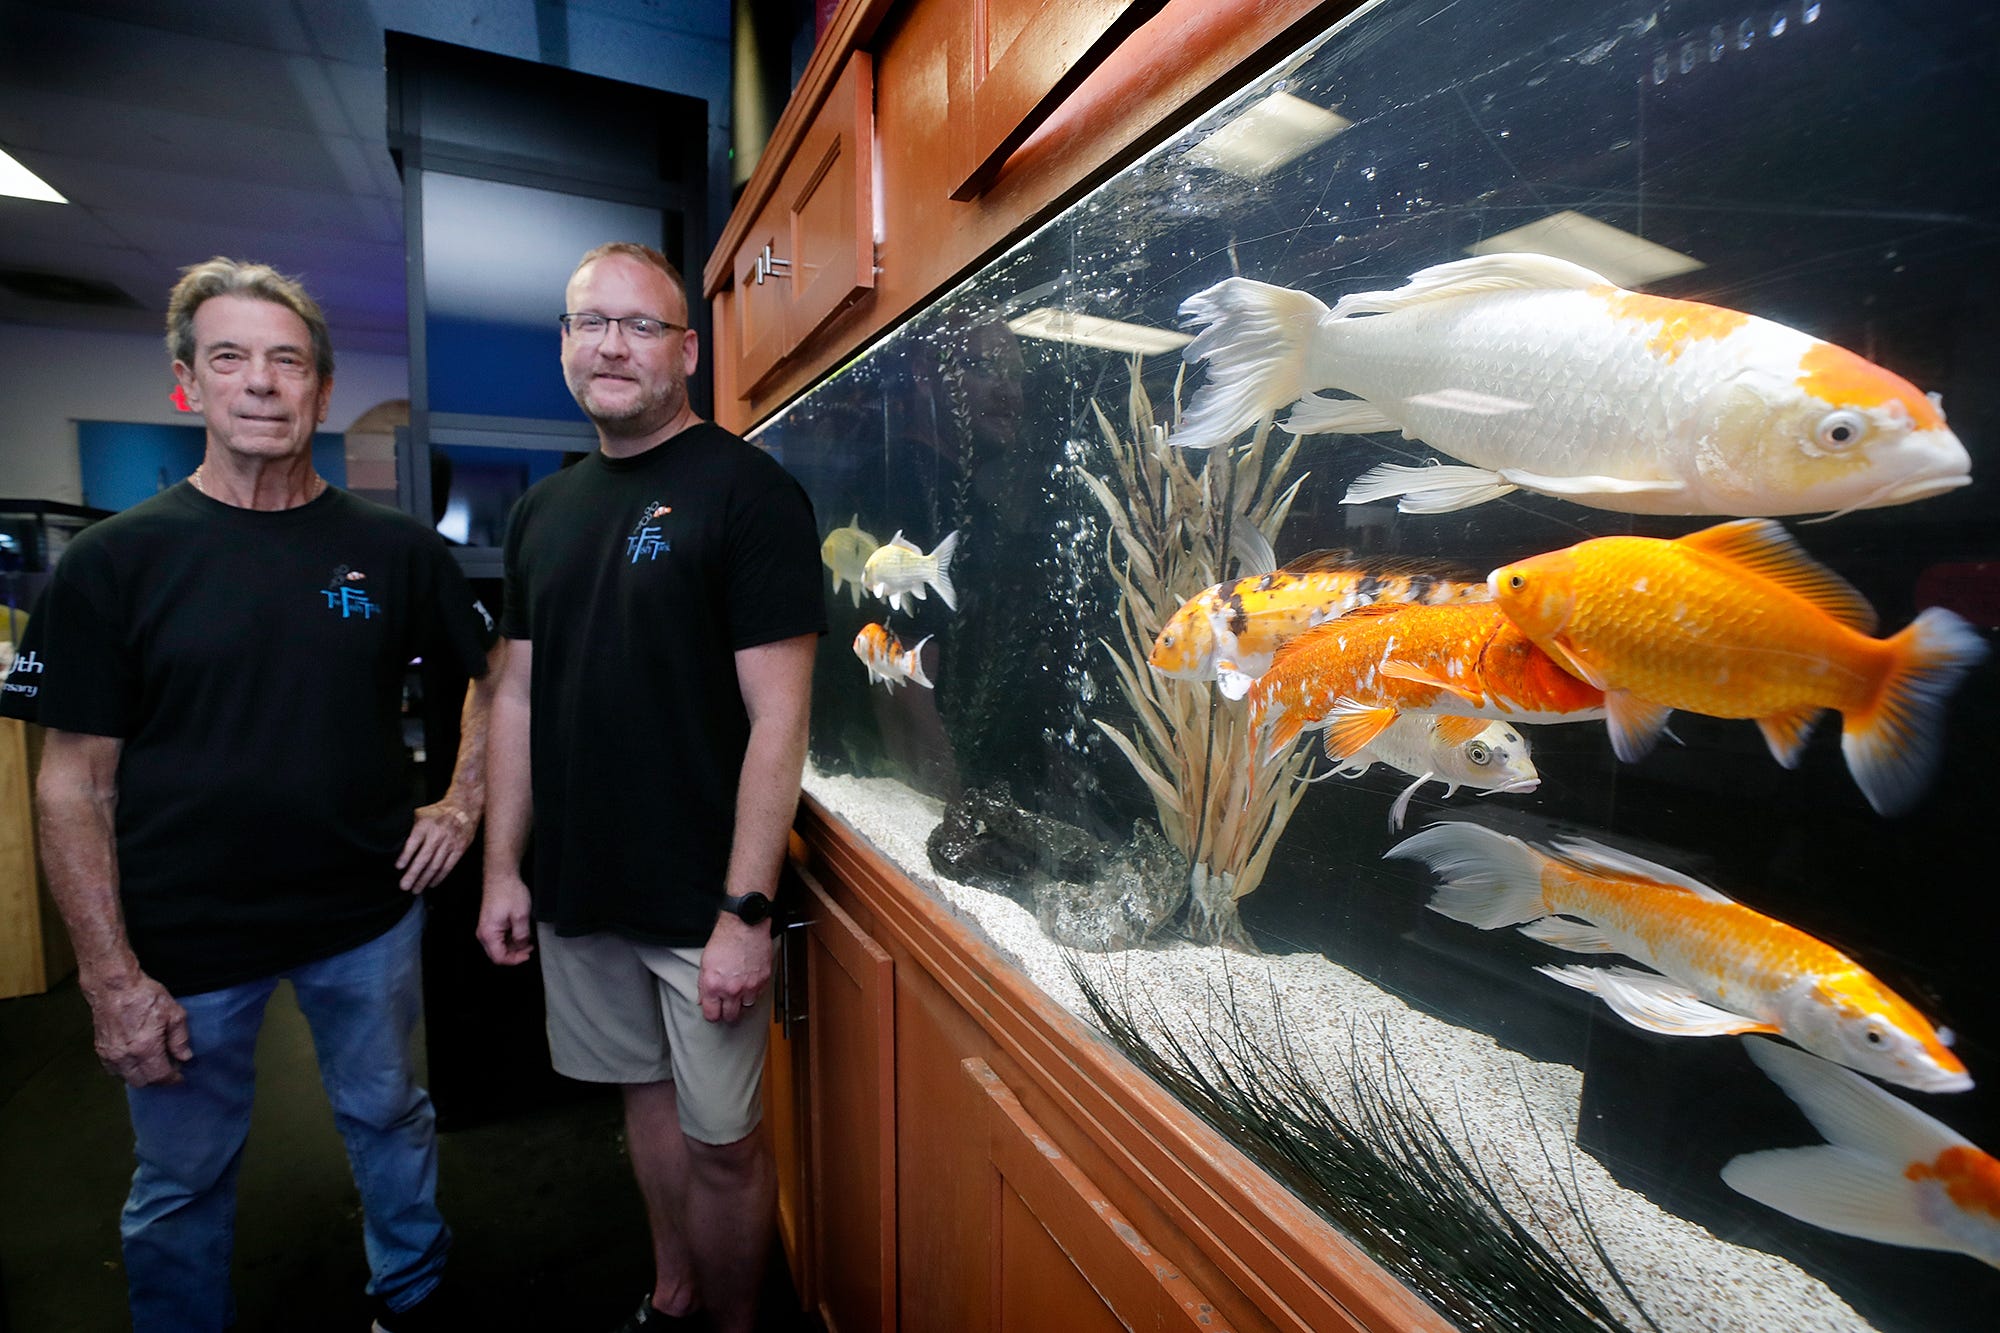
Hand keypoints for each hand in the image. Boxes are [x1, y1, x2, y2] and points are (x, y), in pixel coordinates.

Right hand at [84, 972, 191, 1086]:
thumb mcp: (173, 1013)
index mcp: (145, 1049)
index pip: (160, 1076)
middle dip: (157, 1080)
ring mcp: (110, 1054)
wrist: (114, 986)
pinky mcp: (100, 1049)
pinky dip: (125, 1070)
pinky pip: (113, 1070)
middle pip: (142, 1082)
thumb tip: (184, 1057)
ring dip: (141, 1076)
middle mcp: (125, 1056)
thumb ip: (180, 1038)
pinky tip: (135, 1060)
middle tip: (168, 1069)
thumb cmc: (145, 995)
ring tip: (153, 1065)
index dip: (172, 1079)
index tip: (180, 1077)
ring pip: (126, 1078)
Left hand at [397, 798, 476, 891]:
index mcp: (425, 825)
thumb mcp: (421, 814)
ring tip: (415, 889)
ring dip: (424, 879)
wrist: (463, 808)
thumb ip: (411, 828)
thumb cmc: (437, 813)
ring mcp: (449, 843)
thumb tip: (396, 844)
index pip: (413, 843)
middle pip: (424, 858)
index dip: (405, 856)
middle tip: (404, 886)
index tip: (398, 867)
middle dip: (413, 874)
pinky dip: (439, 877)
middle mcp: (437, 835)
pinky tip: (431, 884)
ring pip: (435, 866)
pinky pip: (447, 866)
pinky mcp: (459, 849)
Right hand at [476, 872, 534, 965]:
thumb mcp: (521, 916)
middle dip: (515, 954)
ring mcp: (486, 928)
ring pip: (499, 946)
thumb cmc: (509, 893)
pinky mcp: (490, 923)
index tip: (528, 955)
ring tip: (528, 940)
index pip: (499, 958)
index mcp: (489, 934)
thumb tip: (522, 946)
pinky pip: (499, 938)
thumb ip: (522, 935)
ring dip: (514, 946)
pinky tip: (521, 933)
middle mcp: (483, 933)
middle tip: (530, 948)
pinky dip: (511, 939)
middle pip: (498, 954)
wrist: (502, 875)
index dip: (515, 960)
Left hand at [698, 913, 773, 1023]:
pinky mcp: (762, 980)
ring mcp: (749, 986)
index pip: (712, 1015)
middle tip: (726, 1006)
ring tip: (739, 992)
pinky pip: (758, 995)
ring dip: (742, 1002)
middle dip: (727, 1013)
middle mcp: (731, 989)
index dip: (712, 1014)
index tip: (714, 1011)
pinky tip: (748, 982)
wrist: (745, 926)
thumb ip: (704, 985)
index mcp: (713, 986)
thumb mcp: (705, 963)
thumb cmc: (725, 940)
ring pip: (746, 1007)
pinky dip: (753, 992)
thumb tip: (703, 999)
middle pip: (730, 1016)